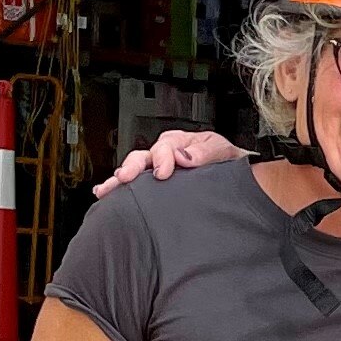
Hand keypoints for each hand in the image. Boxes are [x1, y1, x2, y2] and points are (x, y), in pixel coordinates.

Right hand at [98, 126, 243, 196]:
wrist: (233, 176)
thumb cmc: (225, 160)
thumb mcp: (220, 150)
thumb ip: (205, 152)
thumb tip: (184, 156)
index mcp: (177, 143)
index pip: (164, 147)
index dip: (162, 158)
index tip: (163, 172)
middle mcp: (163, 156)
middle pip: (141, 157)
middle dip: (131, 167)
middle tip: (125, 177)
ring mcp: (156, 171)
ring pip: (134, 172)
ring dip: (119, 181)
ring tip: (107, 189)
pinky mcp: (156, 187)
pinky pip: (135, 187)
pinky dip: (120, 191)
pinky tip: (107, 196)